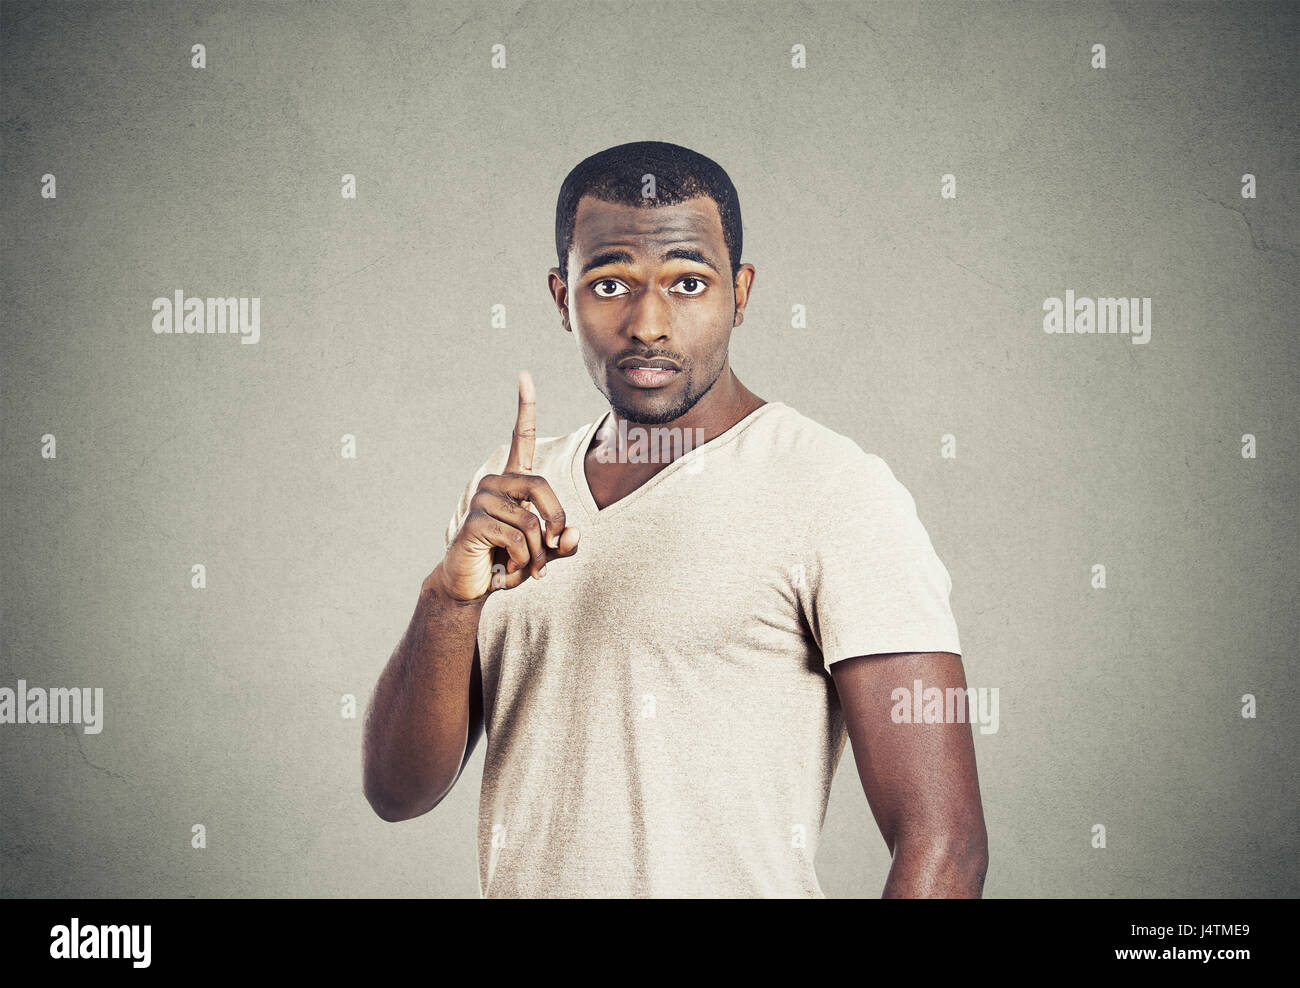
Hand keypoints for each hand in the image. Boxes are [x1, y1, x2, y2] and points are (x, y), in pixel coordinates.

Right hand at [436, 370, 580, 600]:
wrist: (473, 586)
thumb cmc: (509, 563)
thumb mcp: (544, 553)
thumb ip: (563, 542)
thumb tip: (574, 534)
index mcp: (513, 482)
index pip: (520, 438)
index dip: (524, 407)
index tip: (524, 375)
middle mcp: (495, 483)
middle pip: (541, 487)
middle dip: (556, 521)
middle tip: (552, 548)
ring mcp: (481, 500)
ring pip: (532, 522)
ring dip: (537, 553)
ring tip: (525, 567)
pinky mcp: (474, 522)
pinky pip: (517, 539)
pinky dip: (524, 561)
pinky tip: (509, 569)